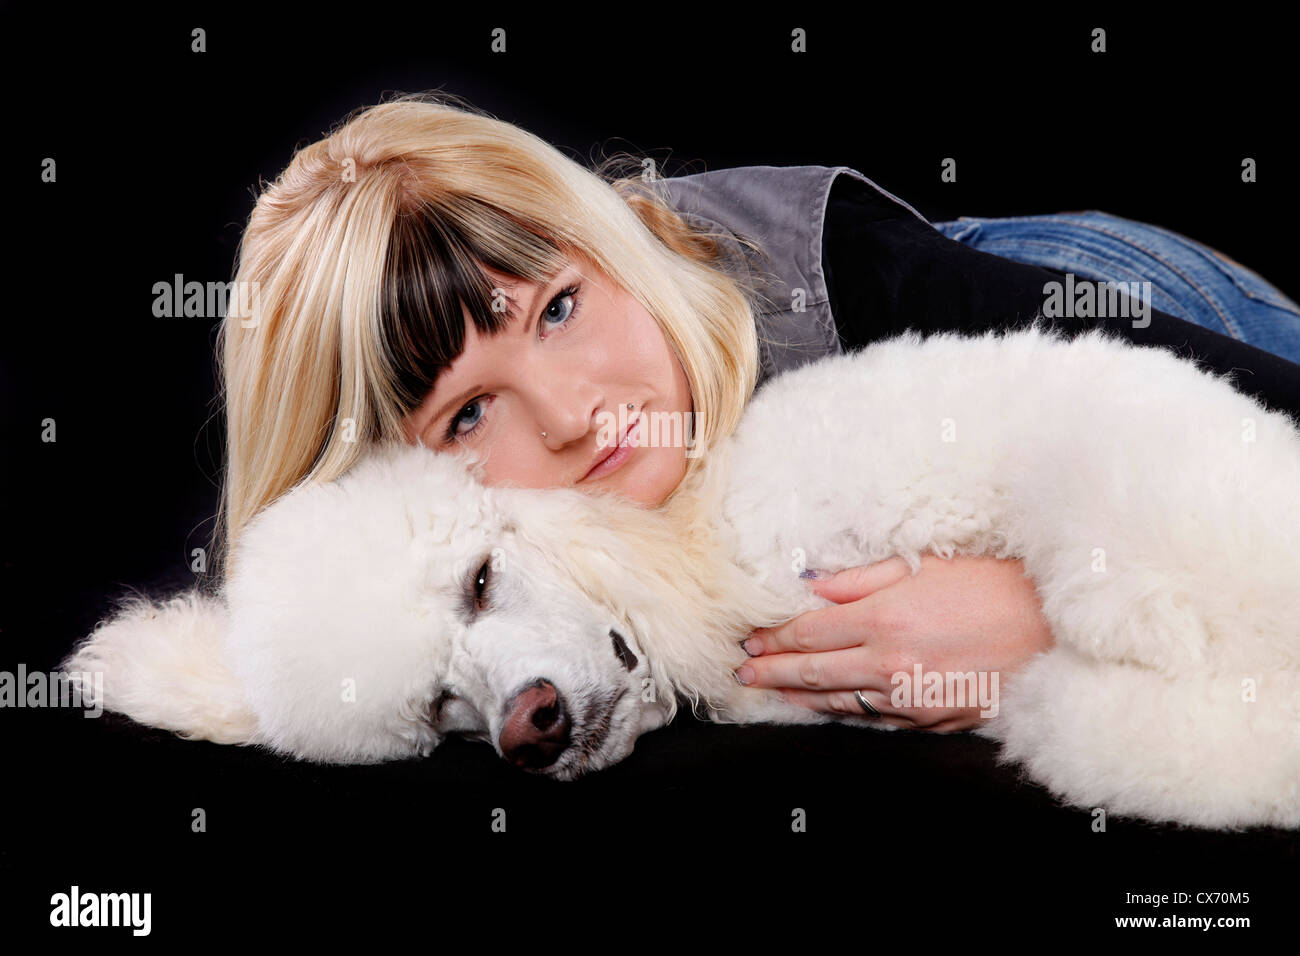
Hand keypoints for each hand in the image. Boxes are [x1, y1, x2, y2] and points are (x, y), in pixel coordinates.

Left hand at [734, 554, 1054, 731]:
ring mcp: (911, 697)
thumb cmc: (994, 583)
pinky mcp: (933, 719)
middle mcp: (891, 664)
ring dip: (801, 697)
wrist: (1057, 628)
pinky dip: (845, 712)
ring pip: (840, 702)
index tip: (752, 639)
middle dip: (773, 672)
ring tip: (774, 692)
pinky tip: (827, 708)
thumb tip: (809, 585)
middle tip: (744, 675)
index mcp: (884, 619)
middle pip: (814, 671)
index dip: (775, 637)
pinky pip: (876, 719)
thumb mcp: (922, 564)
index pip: (809, 632)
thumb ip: (859, 579)